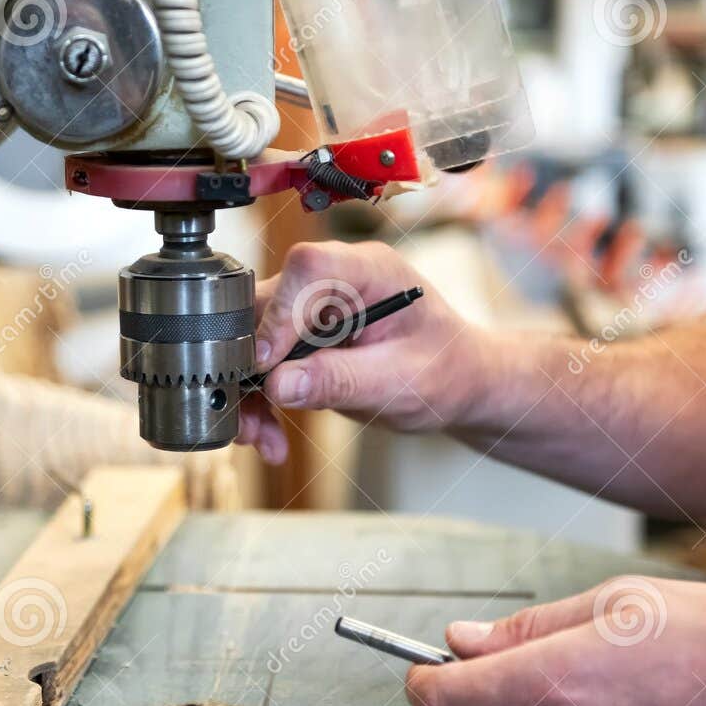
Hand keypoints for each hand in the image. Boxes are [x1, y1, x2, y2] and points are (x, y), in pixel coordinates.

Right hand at [239, 241, 485, 464]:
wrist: (456, 384)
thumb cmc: (445, 371)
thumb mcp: (400, 383)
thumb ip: (341, 380)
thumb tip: (280, 384)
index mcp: (369, 270)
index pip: (309, 268)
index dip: (279, 314)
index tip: (266, 364)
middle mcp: (334, 279)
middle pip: (267, 305)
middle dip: (251, 367)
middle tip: (252, 418)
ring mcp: (312, 307)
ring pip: (253, 338)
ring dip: (250, 392)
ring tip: (262, 438)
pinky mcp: (299, 336)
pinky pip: (262, 362)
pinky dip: (259, 400)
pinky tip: (270, 435)